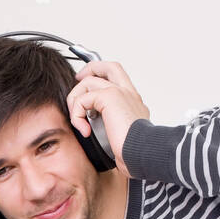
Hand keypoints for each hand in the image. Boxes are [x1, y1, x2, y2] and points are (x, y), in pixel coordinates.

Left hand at [68, 61, 150, 176]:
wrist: (144, 152)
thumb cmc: (137, 151)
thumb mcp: (124, 137)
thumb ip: (112, 128)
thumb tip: (95, 132)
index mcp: (133, 101)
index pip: (118, 78)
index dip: (101, 77)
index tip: (88, 90)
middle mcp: (128, 93)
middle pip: (108, 66)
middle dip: (89, 70)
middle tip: (77, 81)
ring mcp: (120, 92)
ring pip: (89, 81)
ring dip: (75, 99)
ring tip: (77, 120)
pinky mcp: (109, 97)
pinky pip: (82, 99)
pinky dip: (76, 114)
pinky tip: (83, 130)